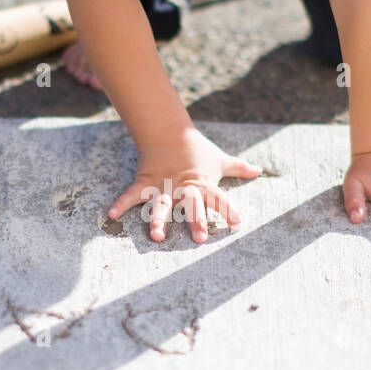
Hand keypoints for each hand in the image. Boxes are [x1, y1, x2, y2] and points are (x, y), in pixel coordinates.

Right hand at [107, 126, 261, 242]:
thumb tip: (259, 170)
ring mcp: (164, 186)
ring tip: (157, 236)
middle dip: (195, 221)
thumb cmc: (197, 150)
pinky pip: (132, 195)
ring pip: (162, 205)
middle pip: (191, 205)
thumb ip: (239, 168)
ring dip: (159, 220)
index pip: (219, 198)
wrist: (169, 131)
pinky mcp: (146, 183)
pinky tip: (111, 214)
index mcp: (203, 184)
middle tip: (200, 238)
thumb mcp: (219, 160)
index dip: (229, 209)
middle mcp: (184, 187)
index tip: (238, 223)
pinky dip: (121, 203)